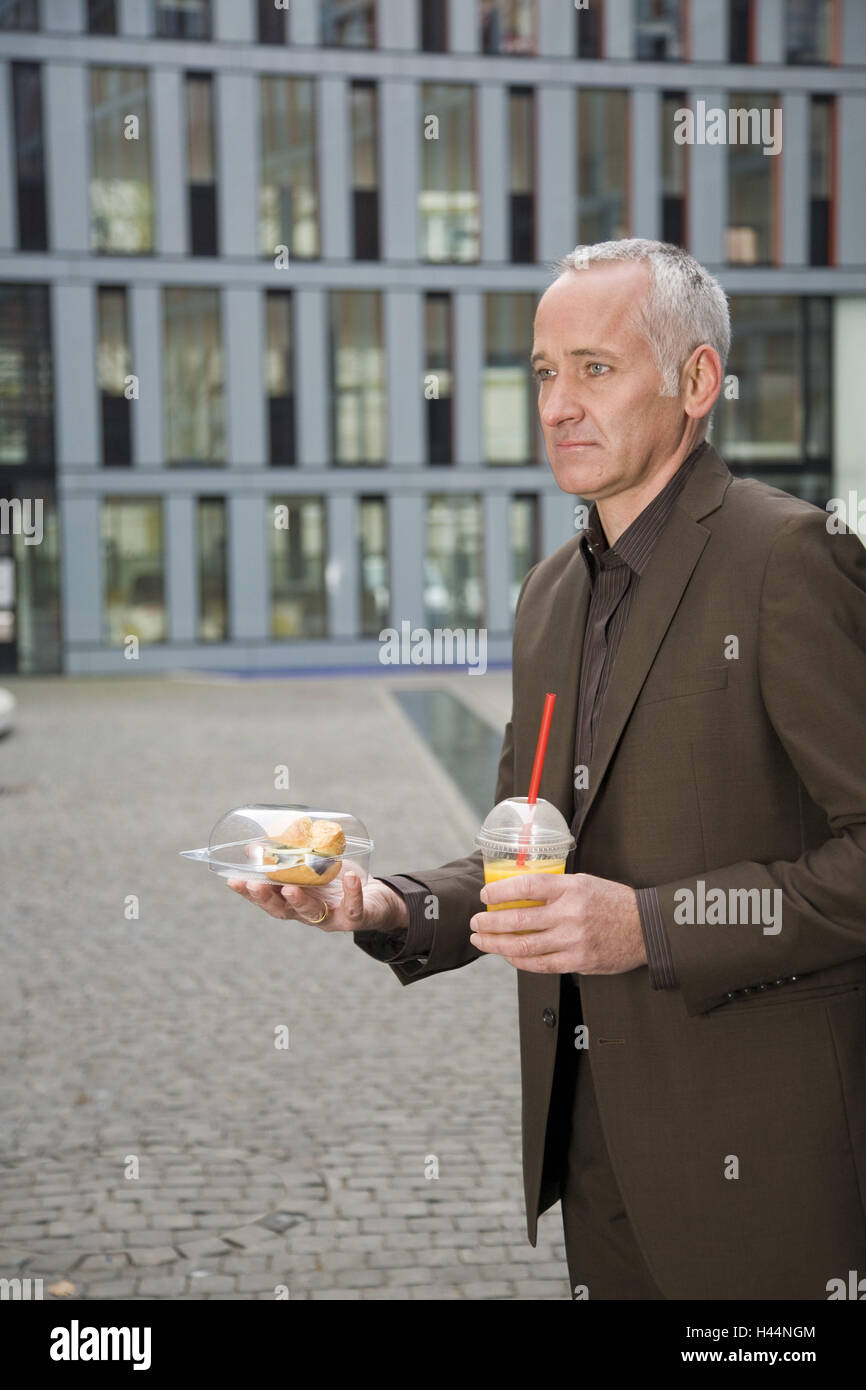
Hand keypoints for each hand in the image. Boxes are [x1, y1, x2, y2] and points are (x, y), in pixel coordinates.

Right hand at [226, 868, 408, 935]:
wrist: (377, 897)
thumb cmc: (338, 880)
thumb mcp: (312, 867)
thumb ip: (288, 857)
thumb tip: (254, 845)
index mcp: (294, 901)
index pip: (267, 900)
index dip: (249, 893)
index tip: (232, 880)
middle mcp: (308, 913)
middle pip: (283, 911)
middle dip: (267, 898)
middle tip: (255, 884)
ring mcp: (331, 918)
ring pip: (312, 915)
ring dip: (299, 901)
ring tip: (290, 888)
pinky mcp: (355, 917)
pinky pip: (353, 907)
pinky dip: (351, 893)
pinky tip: (349, 877)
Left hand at [468, 872, 646, 974]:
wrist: (645, 927)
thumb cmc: (613, 901)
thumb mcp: (585, 883)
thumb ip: (555, 889)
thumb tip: (519, 893)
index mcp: (572, 888)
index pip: (527, 886)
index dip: (501, 891)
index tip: (485, 896)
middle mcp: (571, 914)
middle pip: (519, 919)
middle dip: (490, 923)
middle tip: (474, 923)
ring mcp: (574, 940)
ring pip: (524, 946)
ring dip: (497, 944)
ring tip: (481, 941)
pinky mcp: (578, 961)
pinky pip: (540, 965)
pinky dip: (519, 961)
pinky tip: (507, 956)